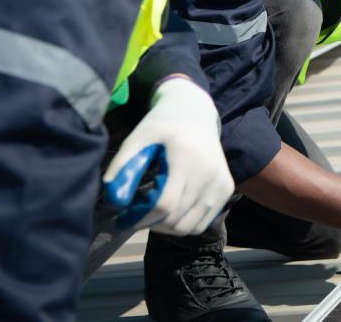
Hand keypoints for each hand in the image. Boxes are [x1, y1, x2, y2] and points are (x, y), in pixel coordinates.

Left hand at [102, 77, 233, 235]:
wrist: (196, 113)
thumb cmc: (163, 125)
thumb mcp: (138, 137)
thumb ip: (123, 165)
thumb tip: (114, 198)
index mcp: (187, 158)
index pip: (166, 204)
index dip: (141, 218)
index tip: (123, 218)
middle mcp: (209, 174)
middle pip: (176, 219)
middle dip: (149, 223)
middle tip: (136, 213)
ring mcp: (221, 183)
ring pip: (190, 227)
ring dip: (166, 227)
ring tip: (154, 211)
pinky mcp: (226, 189)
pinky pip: (202, 223)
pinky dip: (184, 224)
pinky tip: (173, 208)